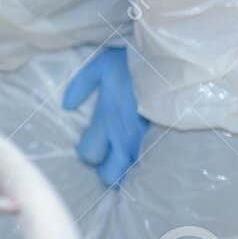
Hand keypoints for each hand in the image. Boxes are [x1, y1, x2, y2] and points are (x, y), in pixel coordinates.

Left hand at [62, 46, 148, 188]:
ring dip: (124, 171)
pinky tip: (139, 159)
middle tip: (105, 159)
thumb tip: (66, 106)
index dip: (86, 152)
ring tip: (120, 162)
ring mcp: (145, 141)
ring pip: (130, 173)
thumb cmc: (133, 64)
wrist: (171, 63)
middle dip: (105, 172)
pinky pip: (149, 165)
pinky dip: (142, 167)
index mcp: (107, 119)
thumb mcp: (100, 66)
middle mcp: (125, 136)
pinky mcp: (162, 141)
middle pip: (110, 175)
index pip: (89, 154)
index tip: (87, 143)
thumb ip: (80, 85)